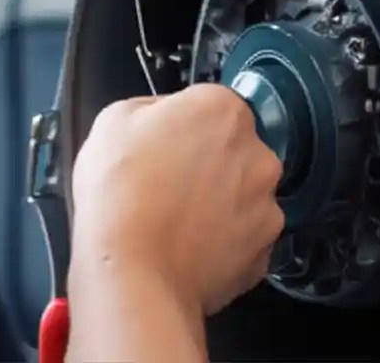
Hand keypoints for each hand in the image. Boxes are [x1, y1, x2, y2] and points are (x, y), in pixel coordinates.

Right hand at [71, 84, 283, 315]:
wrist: (133, 273)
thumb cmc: (119, 195)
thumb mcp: (112, 121)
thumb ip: (150, 108)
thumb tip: (162, 116)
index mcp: (222, 111)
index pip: (208, 106)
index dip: (180, 126)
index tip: (160, 147)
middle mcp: (257, 153)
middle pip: (232, 149)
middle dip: (206, 163)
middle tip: (165, 185)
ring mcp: (266, 204)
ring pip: (242, 194)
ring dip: (218, 202)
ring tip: (175, 221)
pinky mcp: (264, 249)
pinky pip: (244, 237)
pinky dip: (223, 241)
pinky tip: (189, 246)